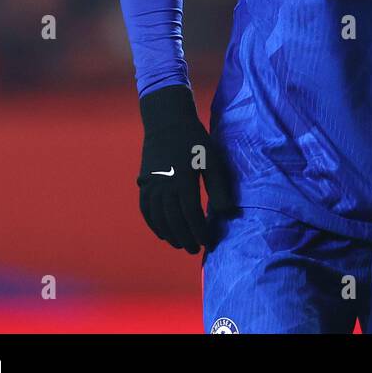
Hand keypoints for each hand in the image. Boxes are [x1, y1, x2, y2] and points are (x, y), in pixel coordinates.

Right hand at [137, 84, 232, 252]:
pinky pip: (146, 210)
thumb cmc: (195, 141)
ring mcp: (151, 185)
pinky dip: (154, 224)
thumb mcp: (213, 160)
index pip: (191, 215)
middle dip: (186, 238)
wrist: (167, 122)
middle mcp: (164, 186)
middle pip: (174, 220)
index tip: (208, 242)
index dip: (200, 231)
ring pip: (158, 218)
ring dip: (170, 234)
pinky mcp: (144, 184)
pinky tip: (163, 233)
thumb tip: (228, 212)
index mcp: (183, 180)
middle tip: (196, 250)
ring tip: (181, 244)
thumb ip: (219, 187)